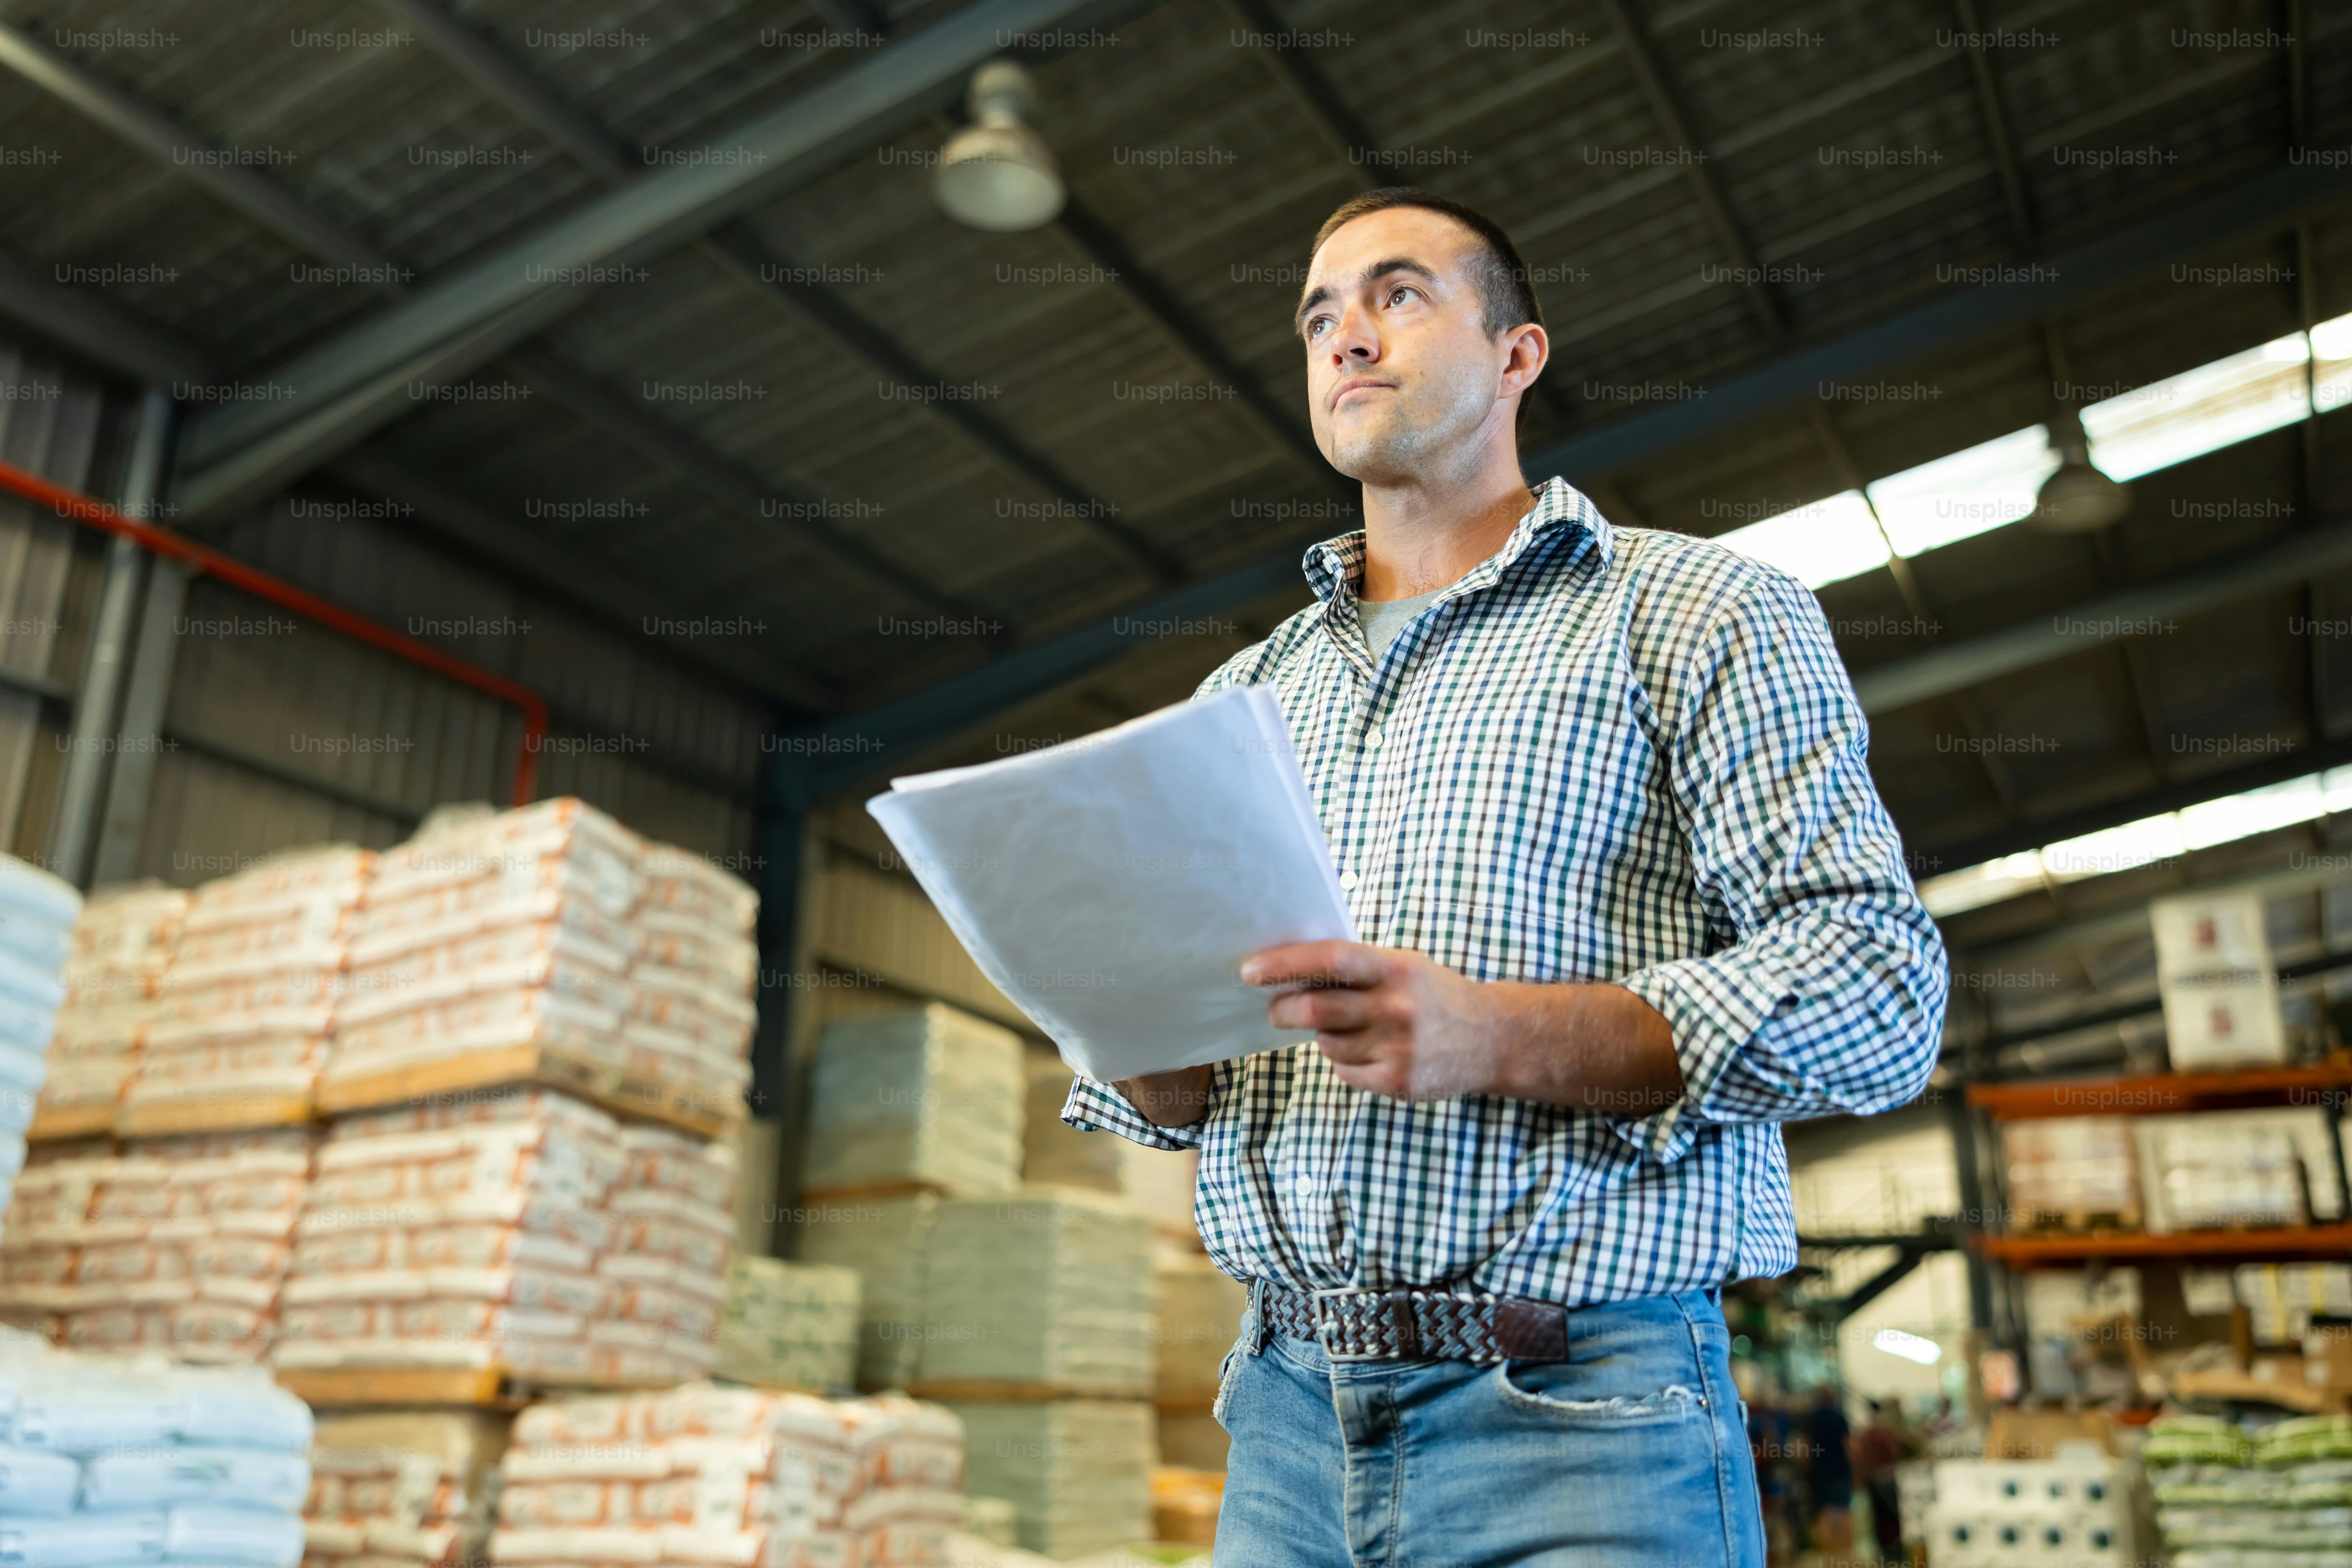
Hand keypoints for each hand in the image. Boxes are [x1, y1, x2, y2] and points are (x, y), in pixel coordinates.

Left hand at [1242, 940, 1501, 1099]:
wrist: (1493, 1039)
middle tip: (1275, 1008)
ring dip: (1324, 1035)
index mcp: (1396, 968)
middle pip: (1315, 1010)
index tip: (1250, 971)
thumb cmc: (1436, 995)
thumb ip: (1357, 968)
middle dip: (1283, 1010)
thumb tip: (1290, 970)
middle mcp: (1396, 1008)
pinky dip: (1344, 1060)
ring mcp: (1397, 1048)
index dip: (1285, 965)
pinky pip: (1344, 1070)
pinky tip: (1369, 1051)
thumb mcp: (1404, 966)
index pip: (1330, 962)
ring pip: (1327, 1043)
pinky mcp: (1397, 1082)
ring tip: (1350, 1027)